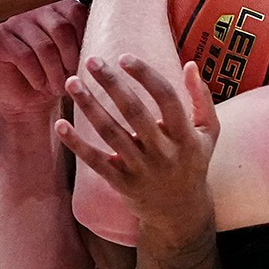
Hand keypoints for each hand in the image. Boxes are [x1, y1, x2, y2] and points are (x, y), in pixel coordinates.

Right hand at [0, 0, 87, 121]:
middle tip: (72, 78)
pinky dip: (36, 75)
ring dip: (54, 72)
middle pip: (61, 28)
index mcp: (58, 9)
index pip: (76, 13)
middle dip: (70, 58)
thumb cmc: (53, 78)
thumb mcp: (75, 59)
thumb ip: (86, 44)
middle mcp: (36, 10)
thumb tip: (106, 42)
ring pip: (43, 45)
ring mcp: (16, 22)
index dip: (84, 39)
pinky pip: (24, 56)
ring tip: (58, 86)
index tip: (86, 61)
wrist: (26, 100)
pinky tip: (40, 85)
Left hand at [58, 55, 219, 230]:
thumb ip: (202, 98)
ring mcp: (140, 169)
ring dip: (89, 106)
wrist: (180, 212)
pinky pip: (95, 161)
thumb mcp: (208, 133)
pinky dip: (76, 144)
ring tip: (72, 82)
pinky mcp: (121, 182)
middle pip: (134, 112)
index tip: (124, 57)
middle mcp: (163, 152)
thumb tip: (190, 64)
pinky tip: (60, 125)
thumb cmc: (192, 161)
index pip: (166, 98)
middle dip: (112, 84)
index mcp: (185, 135)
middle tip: (92, 60)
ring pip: (111, 133)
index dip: (145, 75)